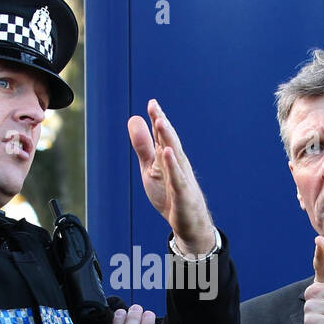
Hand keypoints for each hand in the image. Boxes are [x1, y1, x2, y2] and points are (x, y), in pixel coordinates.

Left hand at [127, 99, 215, 254]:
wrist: (189, 221)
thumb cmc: (170, 193)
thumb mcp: (150, 168)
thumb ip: (143, 146)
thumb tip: (134, 119)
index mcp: (168, 157)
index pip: (162, 135)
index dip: (157, 119)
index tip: (151, 102)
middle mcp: (177, 164)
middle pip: (170, 141)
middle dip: (162, 124)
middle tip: (154, 107)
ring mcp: (182, 178)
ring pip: (175, 155)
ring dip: (168, 138)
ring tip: (160, 122)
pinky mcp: (183, 194)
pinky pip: (178, 178)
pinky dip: (172, 165)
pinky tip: (167, 153)